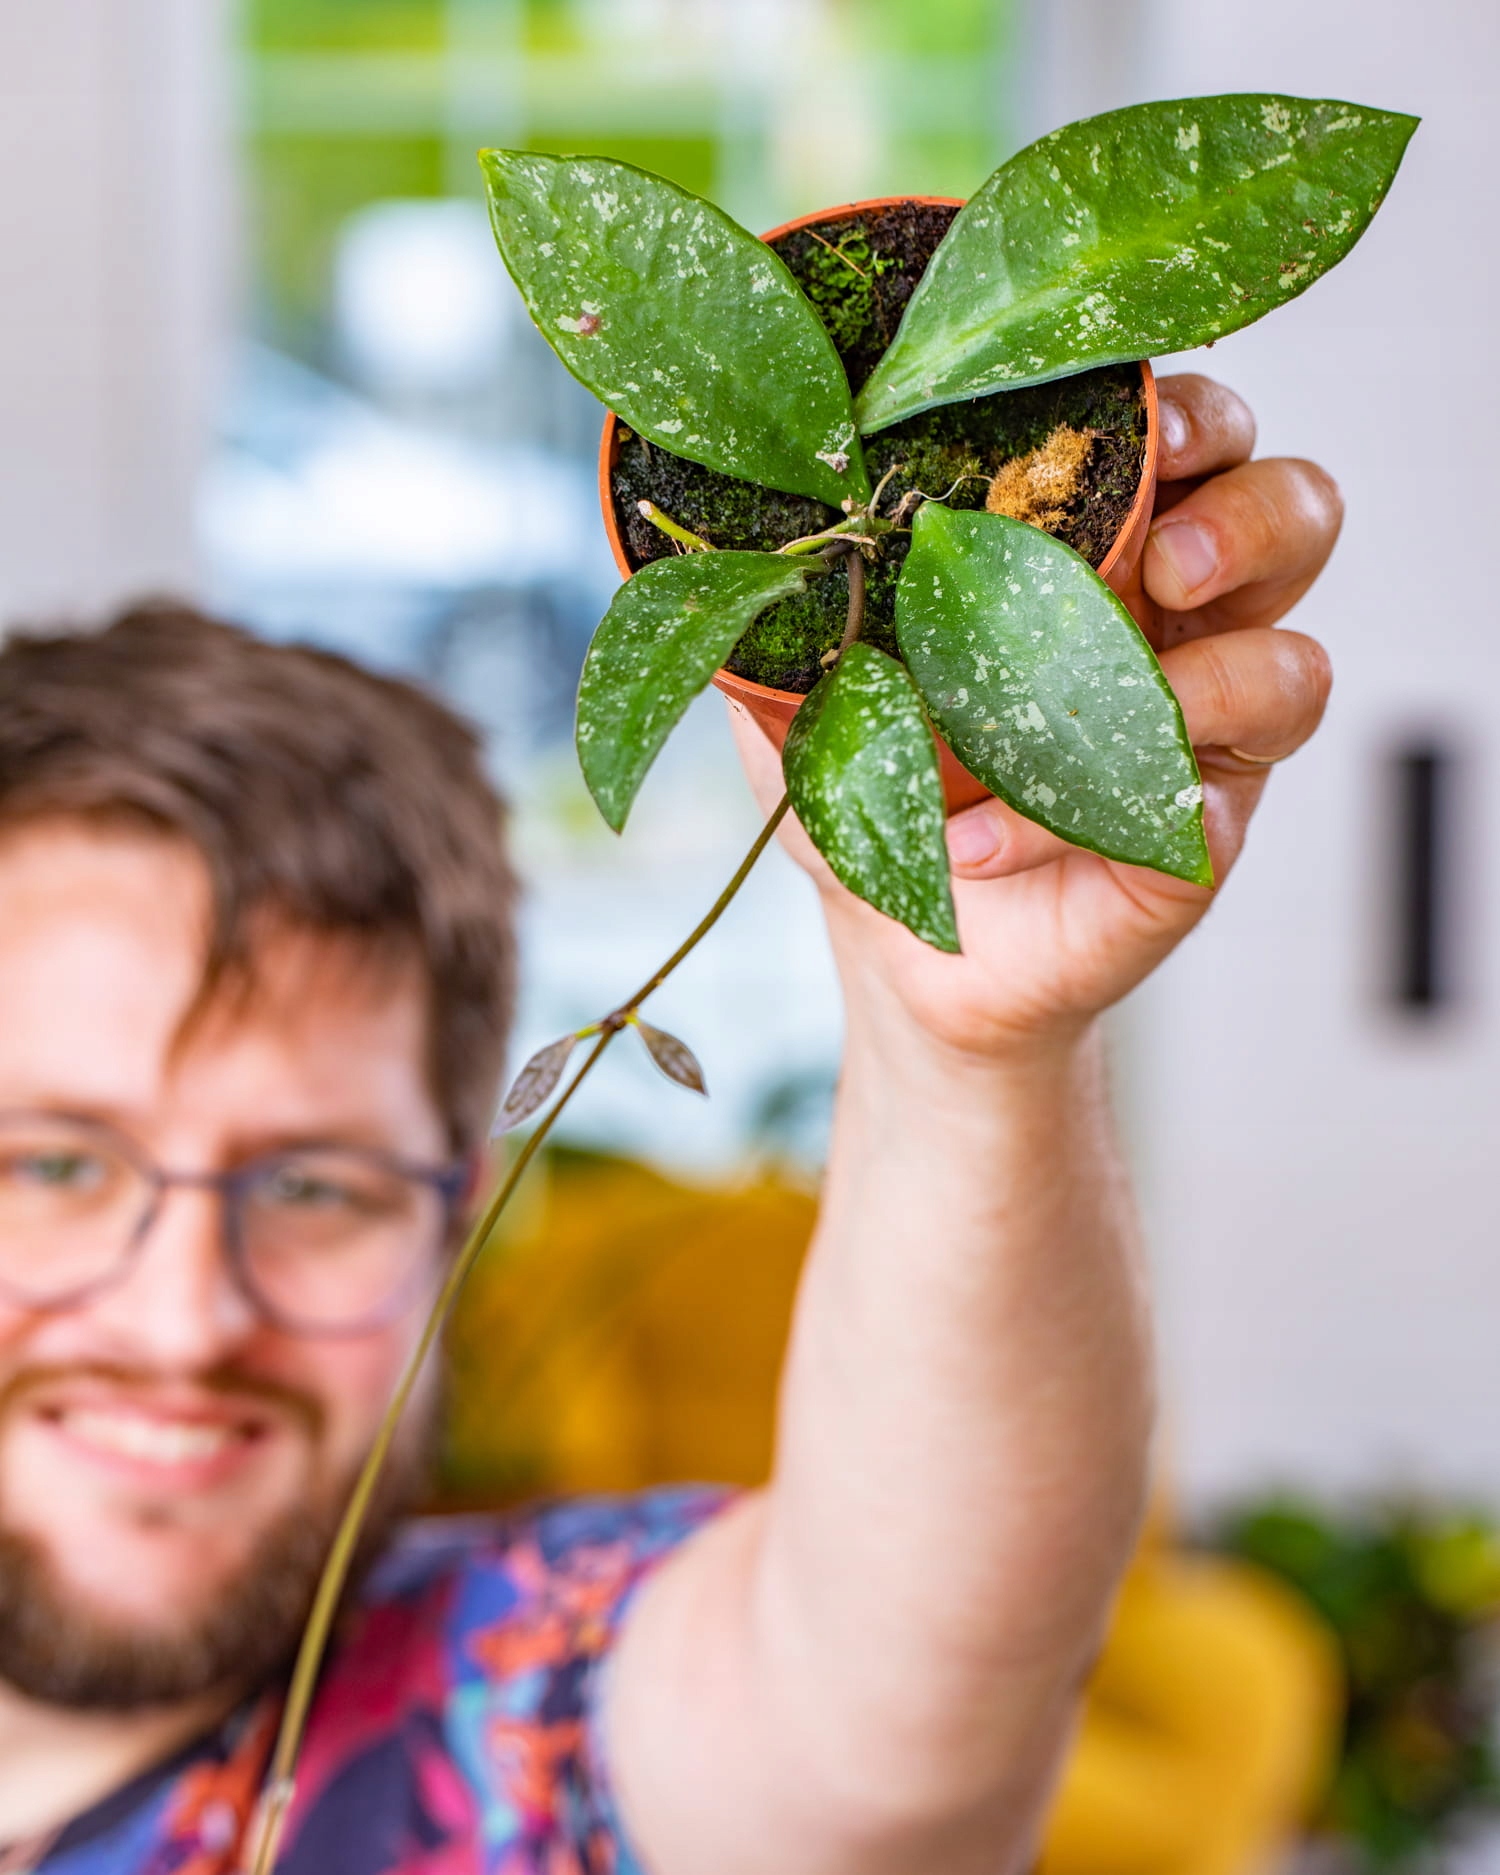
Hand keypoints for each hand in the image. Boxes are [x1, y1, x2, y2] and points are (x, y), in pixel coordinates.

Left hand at [730, 373, 1339, 1057]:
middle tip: (1167, 553)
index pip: (1189, 438)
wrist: (902, 944)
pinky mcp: (1197, 831)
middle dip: (1249, 509)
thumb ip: (789, 593)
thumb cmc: (879, 784)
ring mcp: (1201, 730)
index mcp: (1095, 549)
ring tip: (1122, 684)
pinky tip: (988, 840)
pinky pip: (1209, 796)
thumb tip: (684, 506)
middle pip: (1293, 511)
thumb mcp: (811, 677)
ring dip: (1228, 662)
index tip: (1133, 415)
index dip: (1189, 408)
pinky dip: (1087, 807)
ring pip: (1301, 659)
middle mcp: (1176, 623)